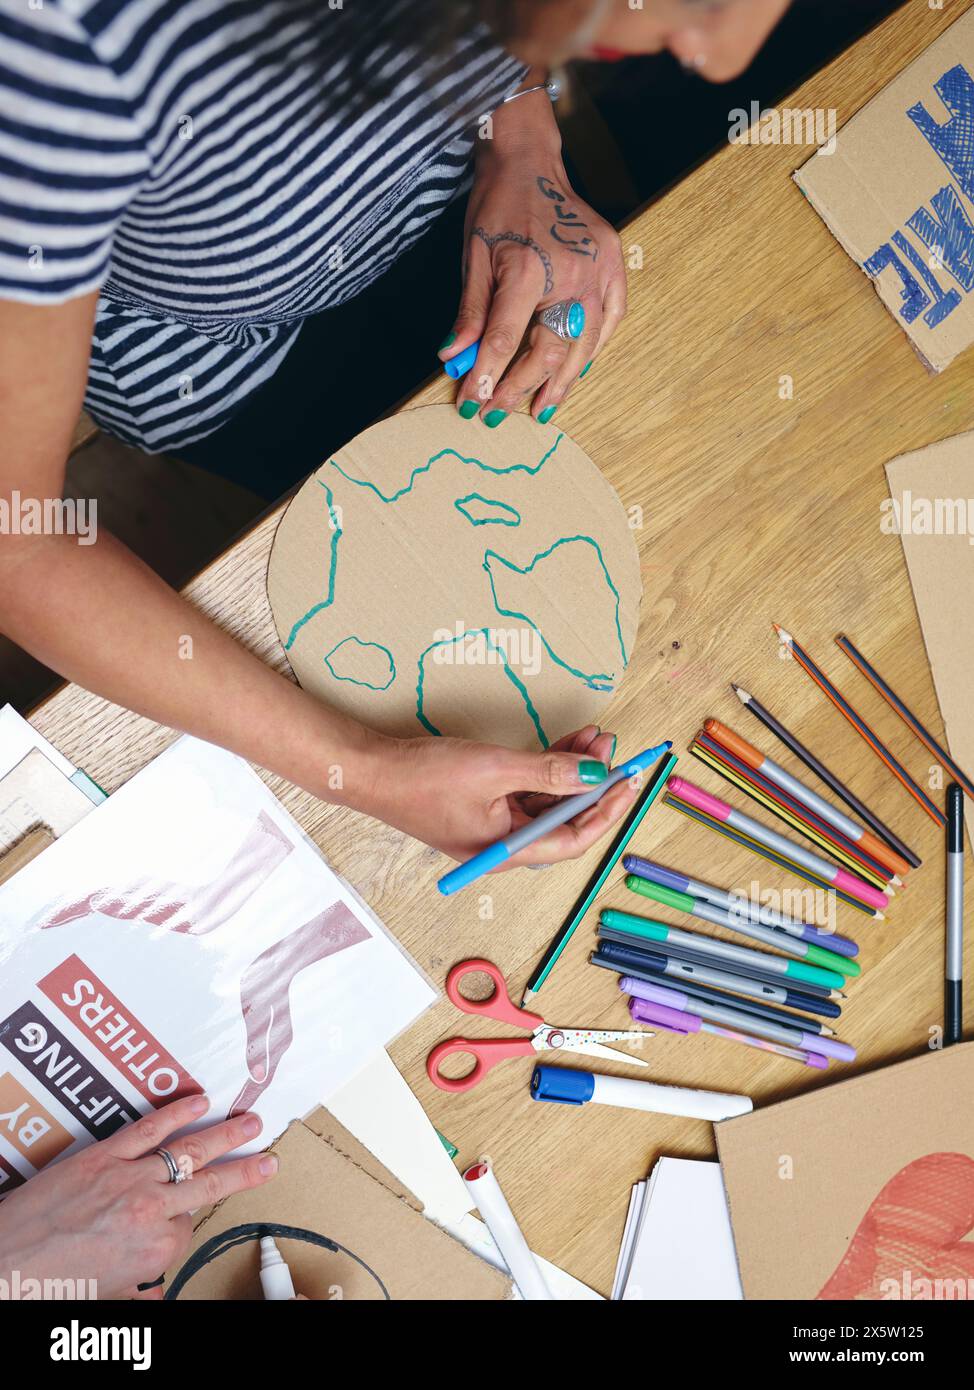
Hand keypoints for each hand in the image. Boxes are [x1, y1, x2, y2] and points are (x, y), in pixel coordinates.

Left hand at [0, 1094, 276, 1299]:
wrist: (4, 1263)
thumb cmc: (49, 1287)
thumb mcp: (106, 1300)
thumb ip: (140, 1291)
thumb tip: (157, 1292)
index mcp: (154, 1247)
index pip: (186, 1232)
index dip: (179, 1232)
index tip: (169, 1232)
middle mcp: (150, 1208)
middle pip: (210, 1183)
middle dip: (245, 1171)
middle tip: (271, 1158)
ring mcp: (129, 1177)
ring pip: (189, 1151)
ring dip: (225, 1135)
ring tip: (252, 1121)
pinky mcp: (104, 1155)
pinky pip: (148, 1129)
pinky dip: (176, 1113)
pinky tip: (199, 1100)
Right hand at [370, 725, 637, 868]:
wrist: (370, 771)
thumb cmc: (423, 777)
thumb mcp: (495, 769)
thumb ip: (549, 772)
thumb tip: (595, 774)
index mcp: (507, 851)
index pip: (573, 838)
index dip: (605, 810)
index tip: (626, 780)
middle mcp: (503, 846)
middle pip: (562, 819)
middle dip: (590, 783)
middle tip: (610, 747)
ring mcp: (492, 827)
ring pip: (546, 802)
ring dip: (570, 771)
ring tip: (593, 737)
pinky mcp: (482, 807)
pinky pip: (525, 792)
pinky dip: (546, 769)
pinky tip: (565, 744)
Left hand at [440, 113, 626, 424]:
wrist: (530, 162)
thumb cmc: (496, 207)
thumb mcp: (473, 257)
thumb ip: (470, 313)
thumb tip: (455, 359)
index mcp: (526, 269)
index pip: (505, 340)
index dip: (488, 378)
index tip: (474, 405)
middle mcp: (569, 273)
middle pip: (548, 350)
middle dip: (522, 388)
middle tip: (501, 413)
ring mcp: (598, 270)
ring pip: (583, 345)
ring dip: (561, 383)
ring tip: (542, 410)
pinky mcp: (614, 265)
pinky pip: (609, 322)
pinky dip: (593, 351)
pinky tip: (575, 372)